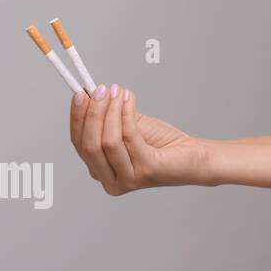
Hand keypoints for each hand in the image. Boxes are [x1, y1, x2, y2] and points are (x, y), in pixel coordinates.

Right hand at [69, 83, 211, 193]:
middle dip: (93, 113)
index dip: (77, 117)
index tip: (79, 93)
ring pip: (107, 141)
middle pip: (89, 144)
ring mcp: (127, 179)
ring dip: (111, 111)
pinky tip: (129, 99)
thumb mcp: (125, 126)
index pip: (78, 143)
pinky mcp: (146, 171)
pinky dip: (126, 114)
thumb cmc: (160, 142)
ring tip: (118, 91)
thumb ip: (105, 116)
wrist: (193, 154)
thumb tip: (88, 94)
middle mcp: (109, 181)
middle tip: (100, 90)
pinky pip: (129, 137)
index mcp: (99, 171)